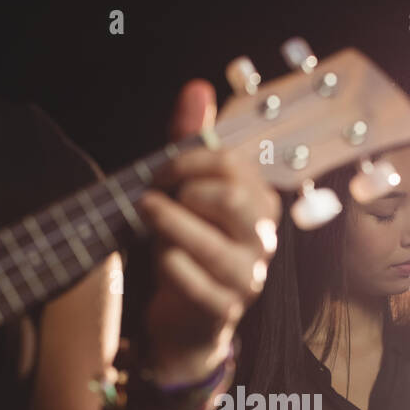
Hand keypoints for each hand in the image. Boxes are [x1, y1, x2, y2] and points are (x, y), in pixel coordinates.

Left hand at [138, 79, 280, 385]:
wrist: (187, 321)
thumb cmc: (189, 249)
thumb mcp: (188, 194)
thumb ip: (191, 143)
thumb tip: (197, 88)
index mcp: (260, 204)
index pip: (234, 165)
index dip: (189, 159)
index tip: (160, 171)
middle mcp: (263, 240)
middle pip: (234, 199)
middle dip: (187, 189)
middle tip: (154, 196)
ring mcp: (248, 278)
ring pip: (214, 245)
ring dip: (171, 225)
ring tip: (146, 215)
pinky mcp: (225, 310)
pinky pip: (197, 284)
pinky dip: (172, 266)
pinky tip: (161, 259)